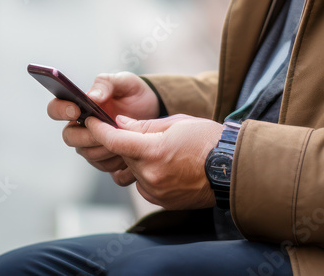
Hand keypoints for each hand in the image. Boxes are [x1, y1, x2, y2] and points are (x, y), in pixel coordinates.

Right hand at [47, 72, 160, 175]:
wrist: (153, 111)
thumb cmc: (133, 93)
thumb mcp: (124, 82)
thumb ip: (106, 84)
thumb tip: (92, 97)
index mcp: (78, 105)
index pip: (55, 109)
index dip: (61, 110)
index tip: (76, 110)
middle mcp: (80, 127)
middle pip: (69, 137)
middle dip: (87, 136)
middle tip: (107, 130)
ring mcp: (91, 145)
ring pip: (88, 154)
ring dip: (106, 148)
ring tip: (125, 138)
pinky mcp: (105, 160)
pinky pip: (104, 166)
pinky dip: (117, 161)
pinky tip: (131, 151)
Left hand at [86, 114, 224, 209]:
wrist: (233, 170)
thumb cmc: (208, 140)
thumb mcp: (177, 123)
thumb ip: (144, 126)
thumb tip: (120, 124)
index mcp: (153, 151)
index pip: (114, 140)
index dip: (98, 130)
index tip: (90, 122)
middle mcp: (150, 175)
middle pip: (124, 155)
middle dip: (127, 143)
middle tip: (146, 133)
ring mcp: (156, 192)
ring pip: (134, 171)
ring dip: (139, 160)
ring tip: (165, 151)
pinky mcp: (162, 202)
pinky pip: (145, 185)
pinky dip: (148, 174)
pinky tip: (169, 167)